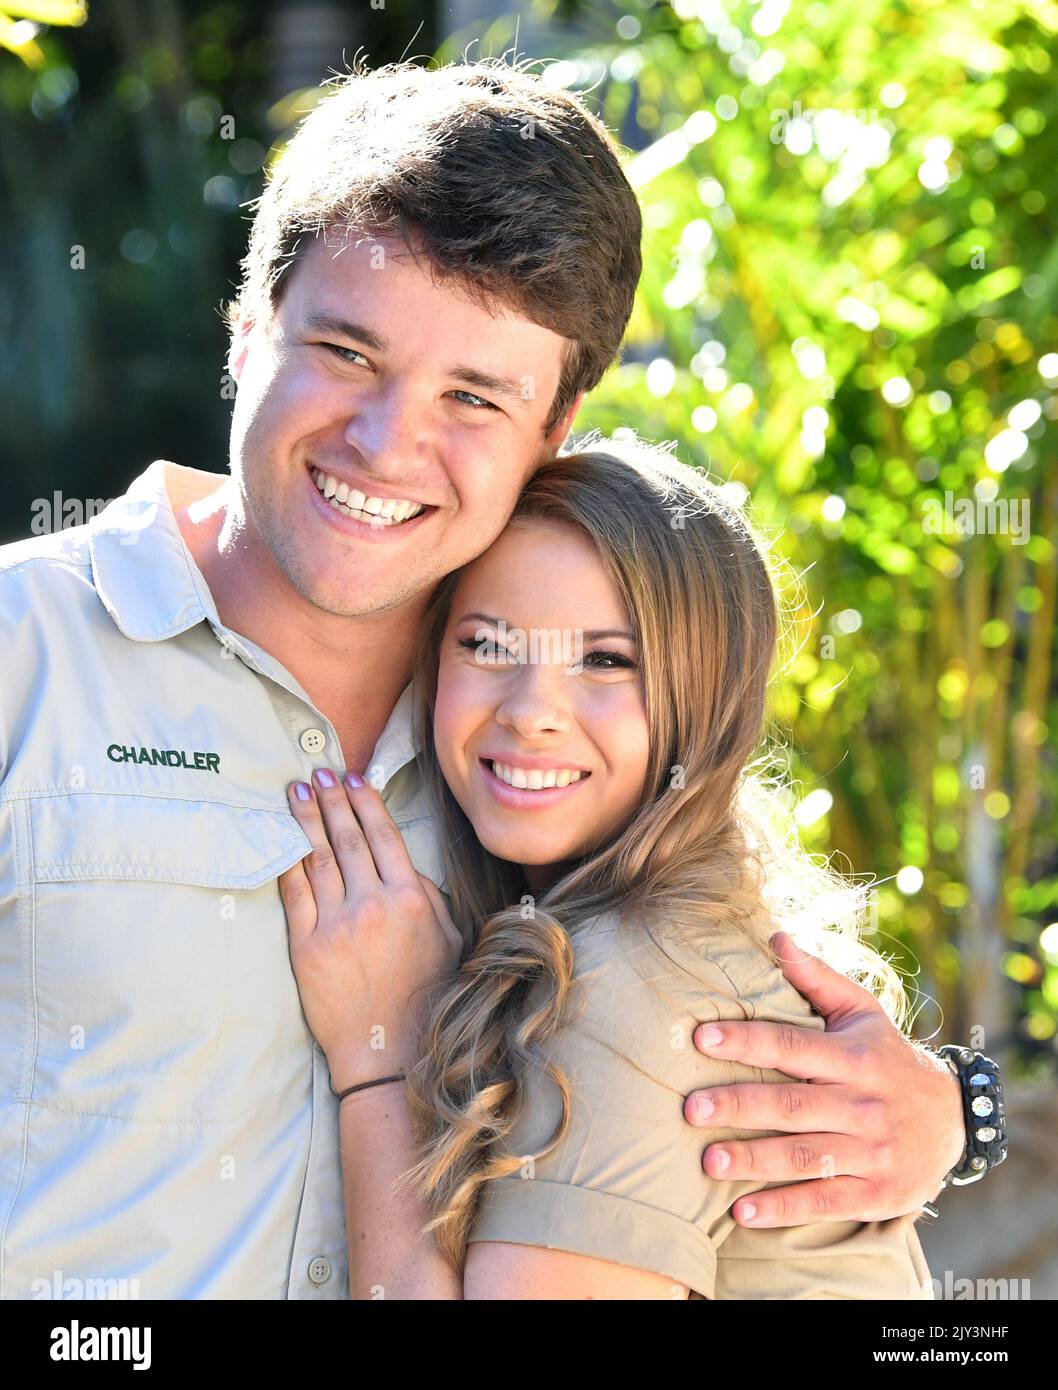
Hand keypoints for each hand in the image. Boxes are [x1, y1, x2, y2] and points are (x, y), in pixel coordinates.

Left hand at [279, 769, 462, 1088]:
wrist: (388, 1054)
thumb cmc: (425, 997)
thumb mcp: (447, 940)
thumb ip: (429, 896)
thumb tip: (404, 866)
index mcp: (409, 899)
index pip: (383, 835)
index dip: (365, 800)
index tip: (353, 776)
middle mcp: (372, 904)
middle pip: (346, 838)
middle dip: (331, 799)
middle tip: (318, 772)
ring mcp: (335, 924)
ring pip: (316, 857)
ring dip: (305, 819)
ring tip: (296, 791)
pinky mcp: (306, 946)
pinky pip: (294, 892)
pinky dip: (287, 860)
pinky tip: (282, 838)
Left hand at [683, 931, 965, 1226]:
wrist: (954, 1120)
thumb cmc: (887, 1057)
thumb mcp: (862, 1013)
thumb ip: (816, 977)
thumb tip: (775, 937)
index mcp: (853, 1057)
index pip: (792, 1045)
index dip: (747, 1040)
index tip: (702, 1037)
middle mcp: (863, 1104)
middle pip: (792, 1106)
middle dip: (739, 1106)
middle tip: (690, 1109)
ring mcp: (872, 1152)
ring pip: (805, 1158)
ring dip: (754, 1162)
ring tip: (707, 1163)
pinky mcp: (877, 1193)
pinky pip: (825, 1202)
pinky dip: (783, 1209)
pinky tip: (742, 1212)